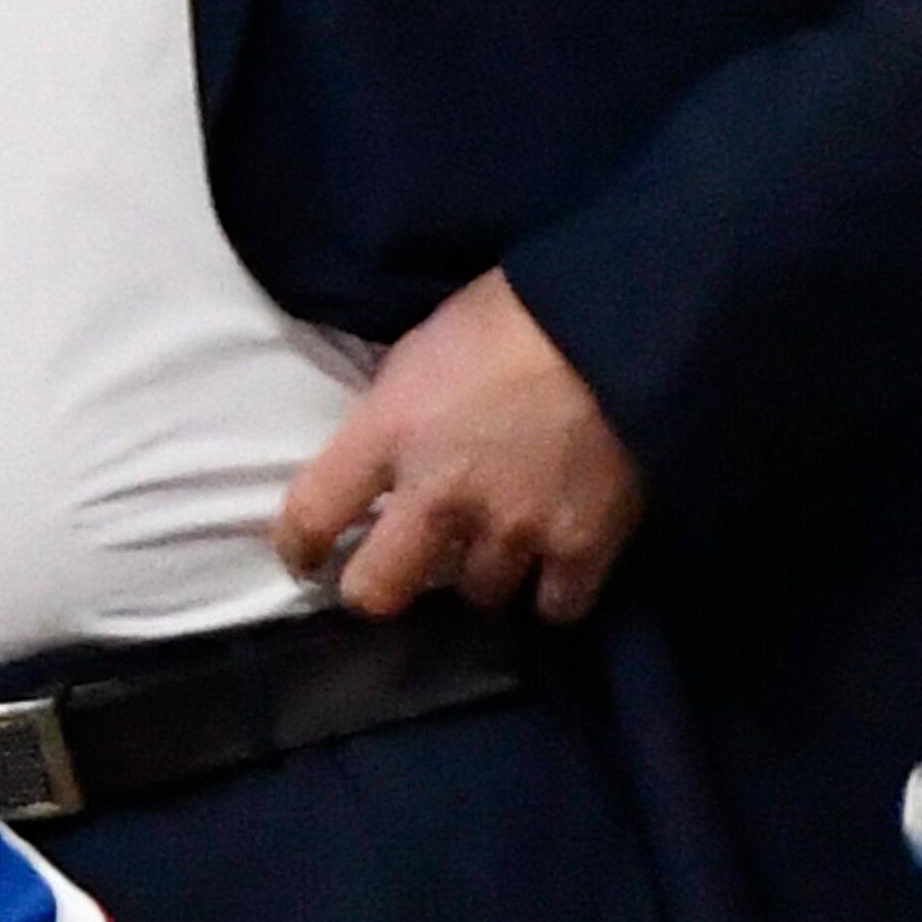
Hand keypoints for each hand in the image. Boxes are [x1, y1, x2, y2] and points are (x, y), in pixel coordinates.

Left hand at [276, 268, 643, 622]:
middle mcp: (440, 494)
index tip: (307, 559)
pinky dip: (554, 591)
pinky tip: (556, 563)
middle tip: (398, 573)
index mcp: (388, 432)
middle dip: (379, 590)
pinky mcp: (582, 546)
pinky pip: (555, 606)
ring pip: (476, 595)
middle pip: (379, 591)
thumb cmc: (513, 315)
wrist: (622, 321)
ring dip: (481, 573)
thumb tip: (382, 465)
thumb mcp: (422, 351)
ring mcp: (512, 527)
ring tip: (498, 543)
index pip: (311, 515)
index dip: (299, 547)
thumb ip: (393, 417)